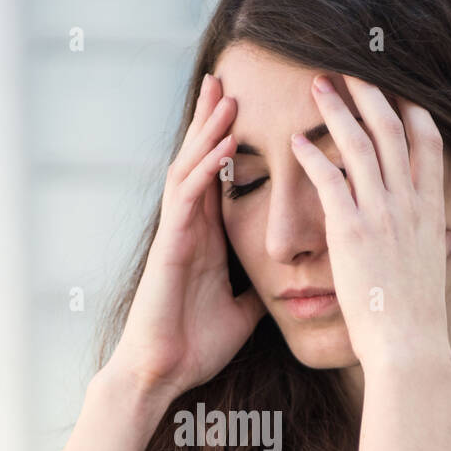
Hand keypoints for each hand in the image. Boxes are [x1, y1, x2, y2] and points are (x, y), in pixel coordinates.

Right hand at [108, 73, 266, 402]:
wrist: (164, 373)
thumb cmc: (195, 345)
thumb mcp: (242, 311)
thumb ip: (257, 289)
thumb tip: (286, 281)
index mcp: (206, 239)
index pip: (219, 178)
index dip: (228, 142)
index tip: (247, 109)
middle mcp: (190, 229)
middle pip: (200, 161)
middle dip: (212, 121)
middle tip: (228, 78)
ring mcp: (177, 235)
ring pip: (190, 169)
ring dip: (208, 132)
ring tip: (225, 95)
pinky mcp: (170, 248)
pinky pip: (188, 199)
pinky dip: (205, 170)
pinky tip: (223, 146)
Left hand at [290, 74, 449, 365]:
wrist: (410, 346)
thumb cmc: (417, 318)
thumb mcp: (434, 270)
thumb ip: (434, 246)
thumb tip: (445, 241)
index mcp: (430, 210)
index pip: (427, 142)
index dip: (412, 109)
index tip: (396, 88)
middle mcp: (408, 203)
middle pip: (391, 129)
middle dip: (370, 93)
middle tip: (349, 69)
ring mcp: (381, 214)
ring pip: (358, 143)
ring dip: (336, 109)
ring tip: (317, 85)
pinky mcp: (351, 232)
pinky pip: (328, 180)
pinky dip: (312, 156)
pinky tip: (295, 142)